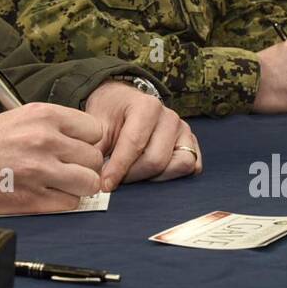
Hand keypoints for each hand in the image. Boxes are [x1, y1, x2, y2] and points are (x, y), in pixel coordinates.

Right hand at [0, 102, 106, 215]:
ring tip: (59, 185)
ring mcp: (41, 170)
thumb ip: (52, 127)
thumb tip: (82, 143)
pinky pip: (70, 204)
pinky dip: (62, 203)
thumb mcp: (18, 118)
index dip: (86, 142)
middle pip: (95, 158)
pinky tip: (45, 196)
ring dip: (78, 187)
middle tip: (67, 170)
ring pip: (89, 183)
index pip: (94, 130)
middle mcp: (45, 140)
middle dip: (84, 167)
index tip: (75, 150)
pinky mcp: (34, 199)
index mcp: (43, 115)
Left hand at [82, 80, 201, 189]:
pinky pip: (193, 167)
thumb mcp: (97, 125)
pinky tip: (152, 174)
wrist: (123, 102)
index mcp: (147, 106)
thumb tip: (94, 176)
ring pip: (180, 165)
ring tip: (134, 175)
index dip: (118, 169)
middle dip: (133, 176)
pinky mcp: (191, 143)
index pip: (135, 145)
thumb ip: (96, 149)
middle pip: (156, 160)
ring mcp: (183, 130)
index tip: (105, 185)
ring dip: (156, 177)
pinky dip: (174, 175)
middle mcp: (169, 117)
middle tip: (116, 180)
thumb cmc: (111, 113)